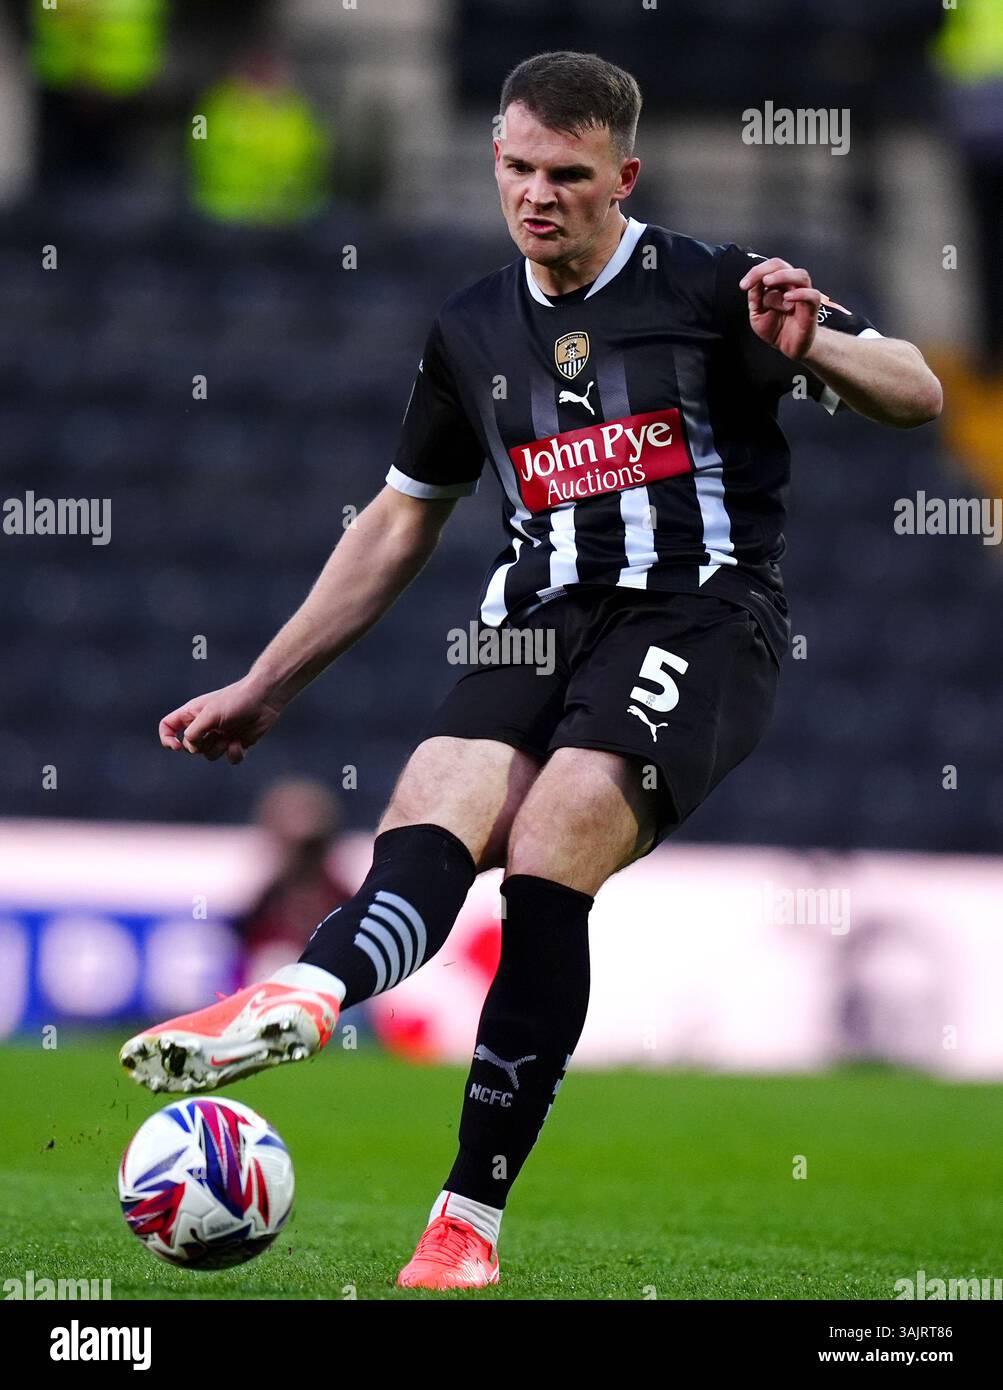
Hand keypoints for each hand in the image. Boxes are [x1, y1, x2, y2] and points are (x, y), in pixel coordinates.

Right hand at [158, 674, 283, 764]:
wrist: (265, 698)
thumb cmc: (236, 700)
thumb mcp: (210, 714)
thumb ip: (194, 732)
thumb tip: (190, 748)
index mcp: (192, 713)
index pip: (168, 726)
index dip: (167, 738)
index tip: (176, 746)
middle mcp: (204, 725)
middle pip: (190, 747)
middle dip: (201, 746)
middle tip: (214, 735)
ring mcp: (220, 734)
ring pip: (210, 755)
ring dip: (220, 749)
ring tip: (231, 735)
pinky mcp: (236, 742)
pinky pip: (230, 758)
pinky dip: (234, 753)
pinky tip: (241, 741)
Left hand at [739, 257, 821, 359]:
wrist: (789, 346)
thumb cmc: (776, 328)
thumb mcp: (757, 314)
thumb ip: (755, 298)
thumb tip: (753, 283)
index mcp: (777, 285)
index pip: (769, 268)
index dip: (756, 272)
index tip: (744, 285)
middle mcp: (791, 286)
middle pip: (783, 265)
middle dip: (766, 270)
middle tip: (758, 280)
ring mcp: (803, 296)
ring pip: (800, 275)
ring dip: (783, 276)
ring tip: (769, 283)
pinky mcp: (811, 309)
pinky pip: (812, 295)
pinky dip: (800, 294)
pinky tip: (788, 298)